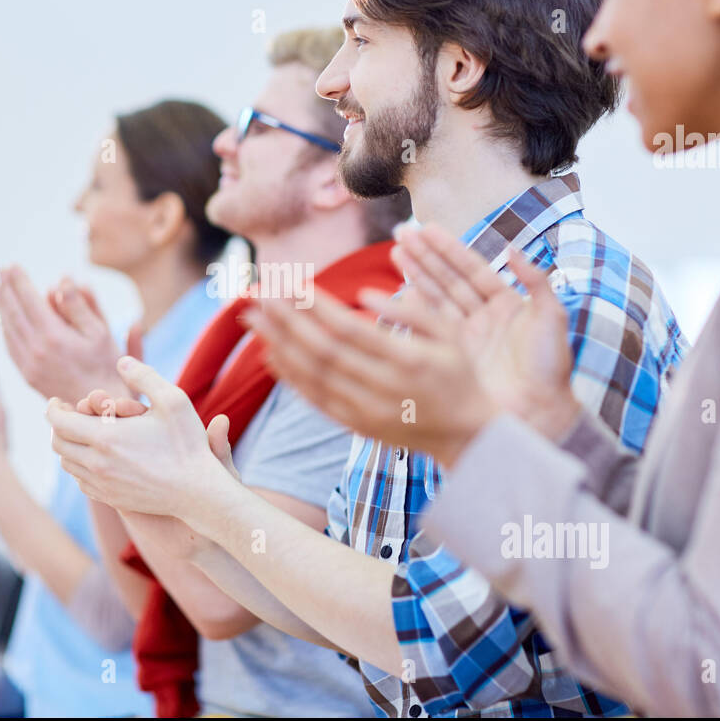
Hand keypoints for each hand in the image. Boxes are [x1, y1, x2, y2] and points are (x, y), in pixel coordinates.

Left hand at [0, 266, 126, 402]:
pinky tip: (4, 319)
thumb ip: (78, 305)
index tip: (12, 265)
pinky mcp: (27, 376)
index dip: (19, 281)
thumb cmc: (106, 367)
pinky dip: (4, 328)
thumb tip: (61, 279)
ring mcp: (28, 365)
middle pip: (12, 313)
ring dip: (0, 307)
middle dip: (4, 289)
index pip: (29, 300)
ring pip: (7, 330)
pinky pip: (9, 346)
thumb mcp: (100, 332)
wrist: (99, 409)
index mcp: (53, 336)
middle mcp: (35, 350)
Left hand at [47, 357, 239, 517]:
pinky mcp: (111, 498)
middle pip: (58, 443)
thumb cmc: (188, 444)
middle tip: (68, 414)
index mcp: (105, 437)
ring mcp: (102, 485)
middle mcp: (97, 464)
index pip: (59, 421)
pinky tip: (94, 456)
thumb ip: (144, 376)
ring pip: (67, 464)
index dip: (53, 408)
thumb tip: (120, 361)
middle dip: (58, 426)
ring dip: (68, 446)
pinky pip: (81, 482)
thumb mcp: (172, 400)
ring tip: (81, 433)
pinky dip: (80, 466)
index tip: (58, 400)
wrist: (198, 492)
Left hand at [242, 231, 578, 467]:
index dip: (316, 308)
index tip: (291, 285)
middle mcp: (383, 389)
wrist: (467, 436)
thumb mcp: (453, 334)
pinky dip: (291, 378)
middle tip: (258, 295)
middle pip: (322, 351)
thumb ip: (413, 310)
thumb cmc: (460, 374)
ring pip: (313, 377)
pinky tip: (271, 355)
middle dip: (286, 321)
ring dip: (279, 345)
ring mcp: (366, 412)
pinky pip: (315, 401)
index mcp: (408, 361)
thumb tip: (366, 294)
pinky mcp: (356, 426)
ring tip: (252, 319)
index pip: (350, 330)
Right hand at [394, 225, 578, 443]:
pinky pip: (430, 327)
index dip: (449, 249)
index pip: (472, 268)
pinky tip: (400, 291)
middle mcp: (483, 317)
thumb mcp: (551, 317)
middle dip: (424, 256)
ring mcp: (465, 337)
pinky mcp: (453, 357)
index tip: (427, 229)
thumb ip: (535, 281)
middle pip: (448, 279)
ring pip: (436, 298)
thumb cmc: (550, 368)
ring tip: (396, 253)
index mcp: (506, 303)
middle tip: (401, 234)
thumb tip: (512, 249)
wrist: (539, 412)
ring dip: (415, 275)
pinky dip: (414, 309)